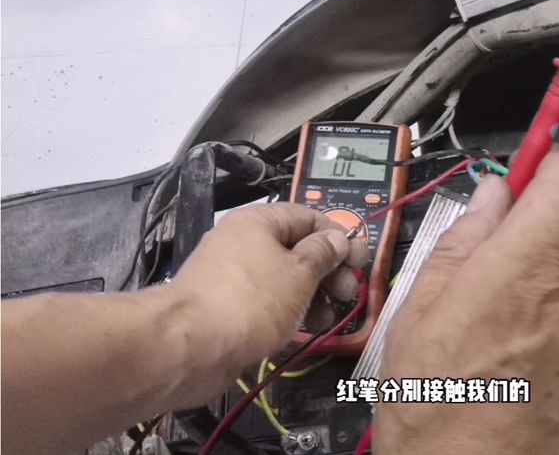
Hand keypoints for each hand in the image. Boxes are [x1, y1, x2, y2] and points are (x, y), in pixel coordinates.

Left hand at [169, 203, 368, 382]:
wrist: (190, 347)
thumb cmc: (252, 301)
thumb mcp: (300, 273)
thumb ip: (324, 254)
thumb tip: (337, 239)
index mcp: (258, 223)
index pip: (308, 217)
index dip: (339, 237)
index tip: (362, 262)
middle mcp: (243, 244)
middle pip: (297, 249)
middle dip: (328, 271)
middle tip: (349, 293)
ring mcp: (232, 277)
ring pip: (283, 279)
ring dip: (312, 296)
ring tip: (330, 318)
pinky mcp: (227, 309)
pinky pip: (267, 303)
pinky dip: (289, 312)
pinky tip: (305, 330)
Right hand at [377, 150, 558, 454]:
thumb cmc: (437, 424)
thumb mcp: (418, 319)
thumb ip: (463, 243)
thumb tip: (492, 197)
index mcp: (524, 276)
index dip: (549, 170)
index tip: (531, 176)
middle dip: (525, 270)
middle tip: (482, 313)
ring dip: (543, 322)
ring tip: (499, 368)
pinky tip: (526, 394)